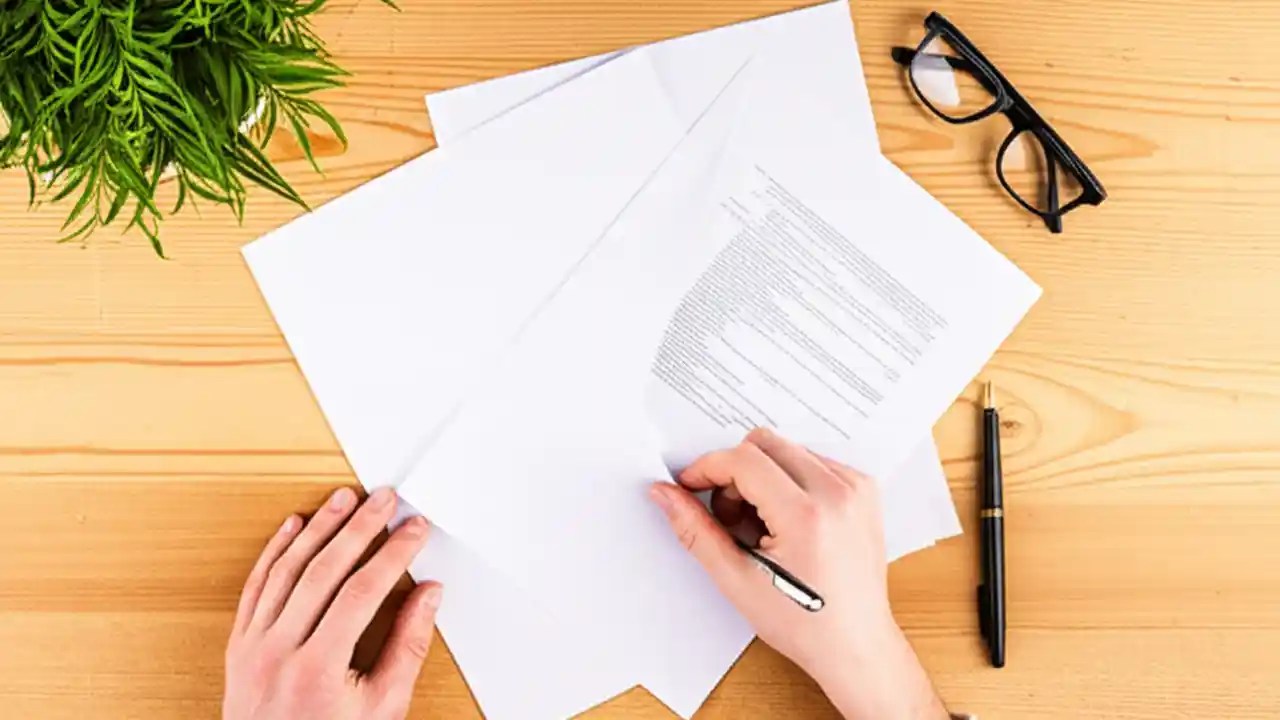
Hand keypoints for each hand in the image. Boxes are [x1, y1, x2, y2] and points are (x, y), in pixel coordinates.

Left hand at [224, 486, 441, 719]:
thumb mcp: (383, 708)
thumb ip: (407, 647)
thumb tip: (428, 597)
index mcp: (317, 670)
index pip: (361, 591)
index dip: (392, 553)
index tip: (413, 530)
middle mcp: (278, 653)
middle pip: (323, 570)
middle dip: (359, 528)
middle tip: (384, 500)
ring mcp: (253, 648)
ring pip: (286, 570)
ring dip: (319, 528)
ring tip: (344, 499)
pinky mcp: (239, 647)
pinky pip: (255, 587)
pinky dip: (275, 552)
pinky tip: (294, 527)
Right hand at [649, 428, 947, 719]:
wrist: (857, 644)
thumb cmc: (804, 624)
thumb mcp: (738, 581)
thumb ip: (696, 531)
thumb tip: (665, 494)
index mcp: (807, 516)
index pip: (744, 459)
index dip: (707, 468)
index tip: (690, 487)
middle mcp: (838, 492)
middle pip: (765, 443)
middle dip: (735, 472)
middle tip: (731, 518)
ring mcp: (856, 488)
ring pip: (787, 449)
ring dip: (763, 476)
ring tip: (762, 527)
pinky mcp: (864, 490)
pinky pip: (813, 460)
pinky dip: (789, 481)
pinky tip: (787, 522)